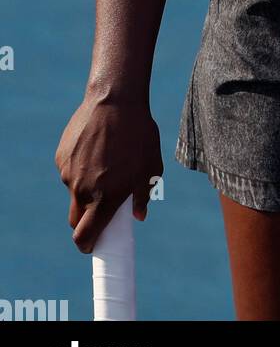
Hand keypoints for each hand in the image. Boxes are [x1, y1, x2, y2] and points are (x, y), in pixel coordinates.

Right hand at [55, 94, 162, 252]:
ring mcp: (68, 173)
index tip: (92, 246)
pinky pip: (69, 171)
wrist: (115, 100)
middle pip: (76, 218)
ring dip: (86, 188)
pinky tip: (96, 149)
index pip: (84, 236)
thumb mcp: (151, 166)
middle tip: (102, 207)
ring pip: (74, 192)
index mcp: (105, 198)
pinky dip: (80, 169)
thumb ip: (143, 195)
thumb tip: (139, 215)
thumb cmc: (139, 135)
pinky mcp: (61, 157)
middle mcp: (82, 189)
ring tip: (106, 163)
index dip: (87, 245)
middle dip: (86, 219)